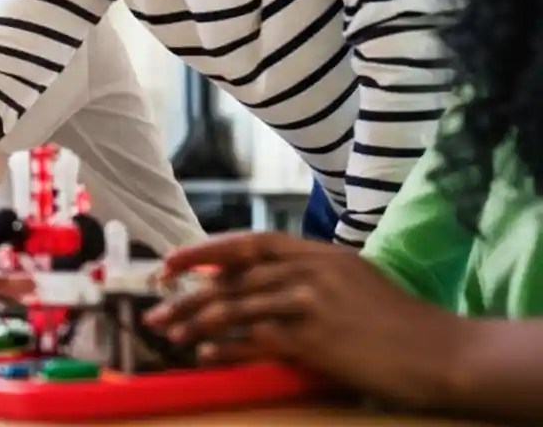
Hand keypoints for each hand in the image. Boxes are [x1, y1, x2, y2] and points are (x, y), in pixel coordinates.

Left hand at [143, 232, 466, 410]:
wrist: (440, 351)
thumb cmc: (397, 320)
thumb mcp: (351, 277)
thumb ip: (305, 272)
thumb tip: (253, 281)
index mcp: (317, 251)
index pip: (247, 243)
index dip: (204, 251)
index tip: (171, 262)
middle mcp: (310, 269)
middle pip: (233, 279)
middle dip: (188, 293)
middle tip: (155, 307)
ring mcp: (311, 301)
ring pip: (237, 307)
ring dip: (196, 322)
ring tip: (169, 333)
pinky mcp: (315, 337)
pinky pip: (256, 340)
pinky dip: (225, 347)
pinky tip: (203, 353)